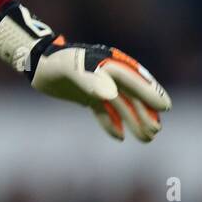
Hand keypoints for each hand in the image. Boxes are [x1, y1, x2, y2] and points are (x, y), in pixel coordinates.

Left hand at [0, 1, 171, 141]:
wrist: (36, 65)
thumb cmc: (56, 63)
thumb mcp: (72, 70)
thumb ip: (91, 80)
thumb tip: (112, 95)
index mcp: (110, 64)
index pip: (134, 80)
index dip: (149, 93)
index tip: (165, 107)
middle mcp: (107, 75)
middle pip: (132, 95)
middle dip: (145, 112)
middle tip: (156, 130)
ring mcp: (98, 86)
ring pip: (121, 105)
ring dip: (133, 120)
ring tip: (146, 138)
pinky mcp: (87, 95)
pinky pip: (103, 111)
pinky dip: (111, 123)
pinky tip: (118, 137)